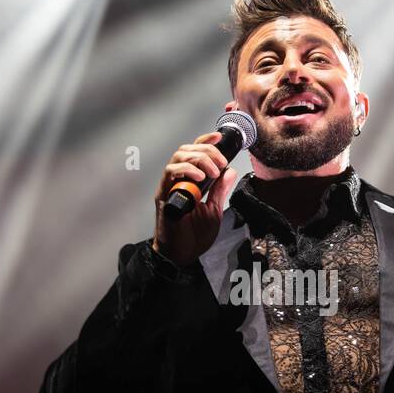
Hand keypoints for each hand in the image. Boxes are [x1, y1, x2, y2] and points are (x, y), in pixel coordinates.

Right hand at [152, 131, 238, 267]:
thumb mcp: (214, 210)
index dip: (205, 141)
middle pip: (186, 149)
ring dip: (198, 159)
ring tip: (212, 172)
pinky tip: (199, 177)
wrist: (182, 255)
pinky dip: (186, 170)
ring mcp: (169, 186)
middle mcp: (177, 180)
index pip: (194, 152)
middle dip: (206, 151)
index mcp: (189, 181)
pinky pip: (170, 173)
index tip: (219, 137)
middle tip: (220, 163)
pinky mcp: (163, 195)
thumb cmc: (193, 235)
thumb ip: (220, 190)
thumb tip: (230, 171)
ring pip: (178, 157)